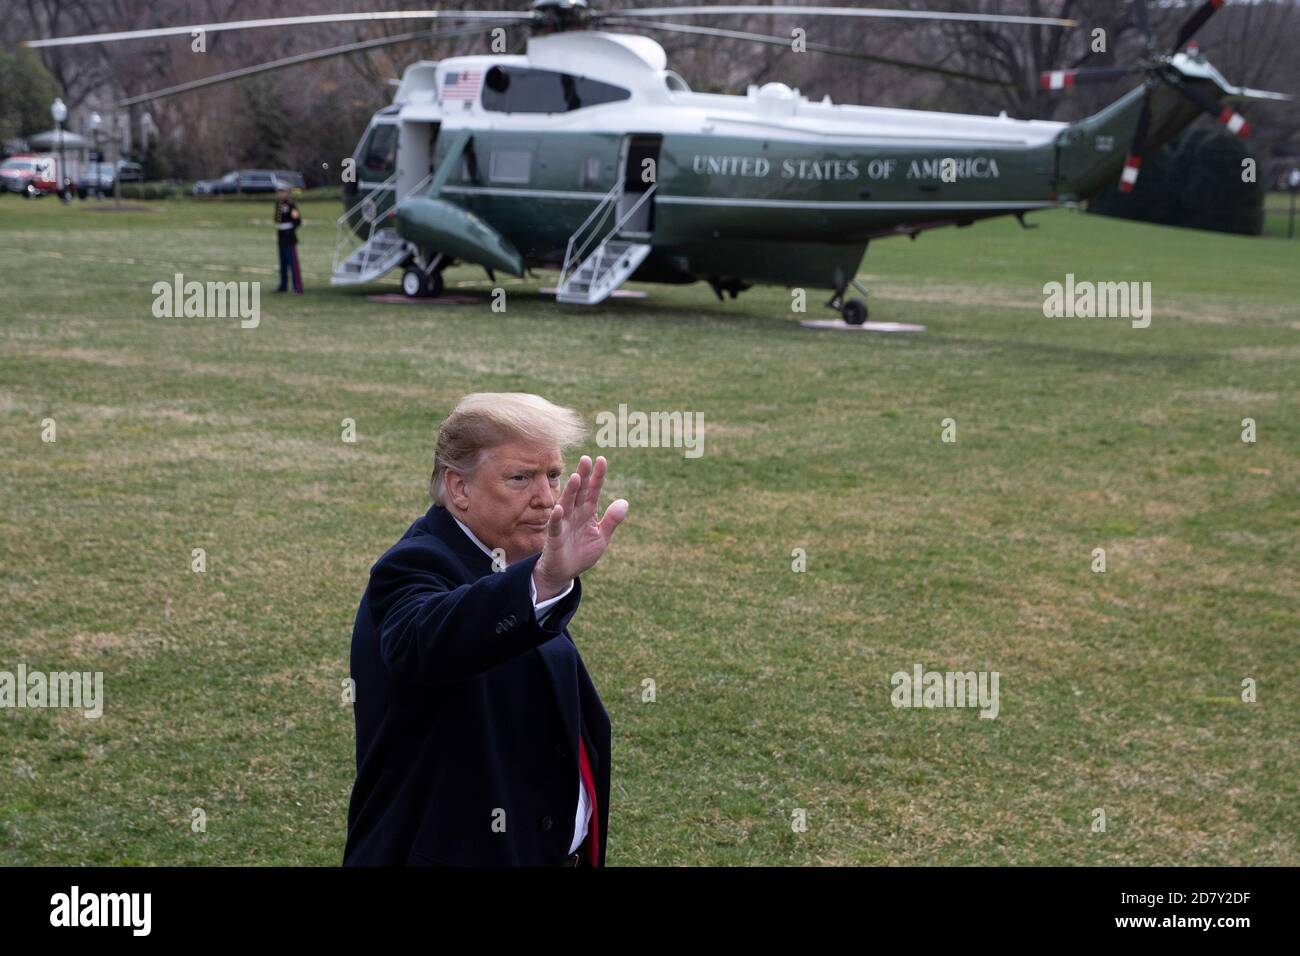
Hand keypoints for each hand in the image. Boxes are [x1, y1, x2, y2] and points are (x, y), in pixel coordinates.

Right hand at [533, 455, 627, 600]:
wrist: (565, 572)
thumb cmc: (582, 552)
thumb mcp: (602, 537)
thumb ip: (612, 520)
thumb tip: (624, 502)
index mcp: (588, 512)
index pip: (593, 490)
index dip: (597, 476)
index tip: (601, 460)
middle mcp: (575, 513)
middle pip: (580, 492)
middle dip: (583, 476)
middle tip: (586, 459)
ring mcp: (564, 523)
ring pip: (567, 504)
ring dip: (571, 491)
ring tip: (575, 477)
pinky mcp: (554, 537)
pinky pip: (555, 525)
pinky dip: (556, 517)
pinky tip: (559, 508)